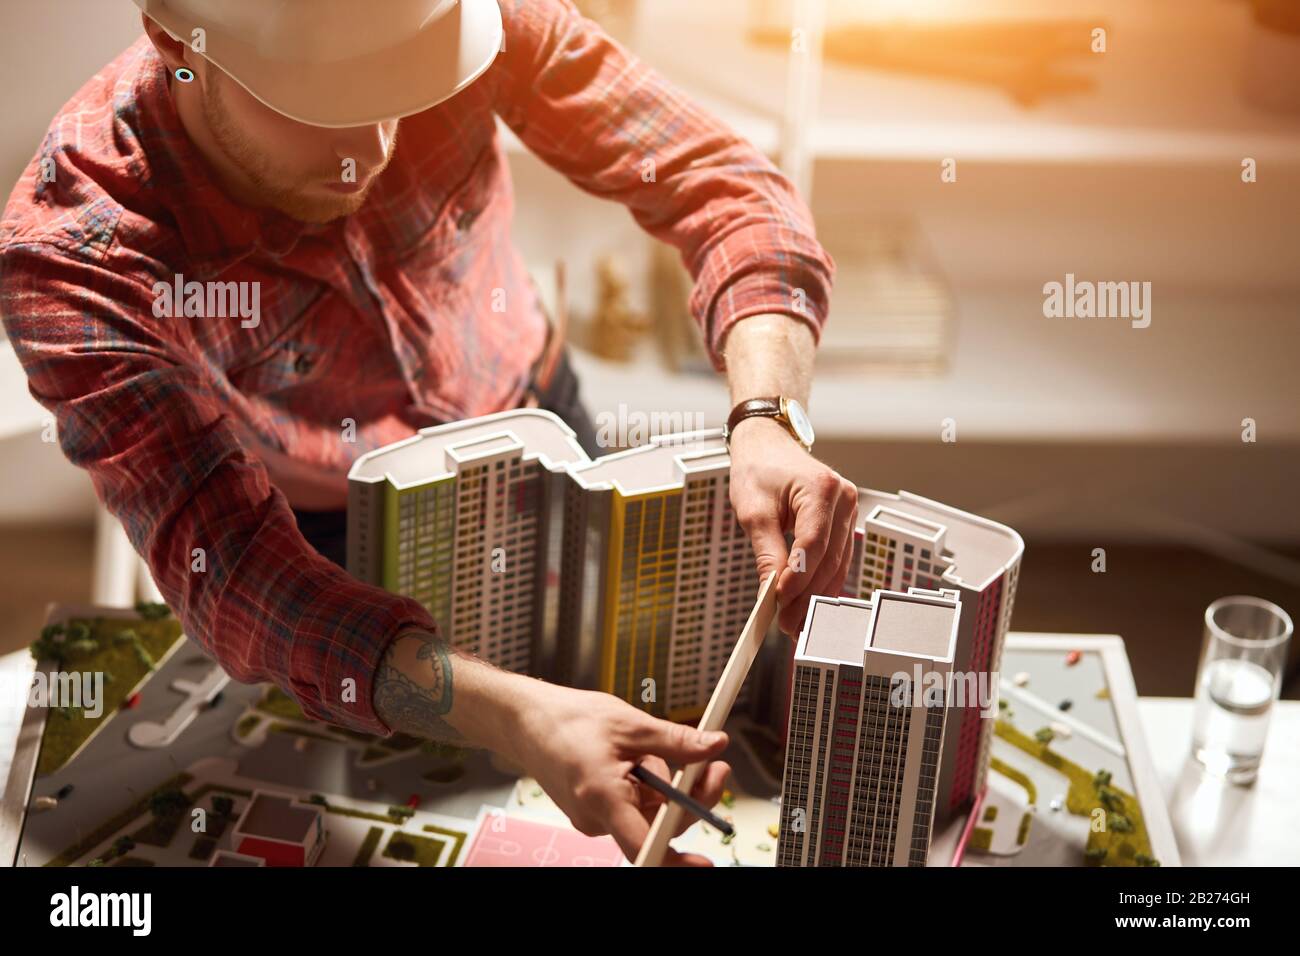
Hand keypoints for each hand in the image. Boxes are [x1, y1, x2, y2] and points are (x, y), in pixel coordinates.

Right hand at [506, 680, 730, 865]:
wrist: (527, 721)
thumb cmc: (569, 720)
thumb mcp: (630, 724)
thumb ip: (676, 741)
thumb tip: (715, 746)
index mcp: (602, 796)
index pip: (643, 845)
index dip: (674, 860)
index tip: (703, 862)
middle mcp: (596, 817)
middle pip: (657, 826)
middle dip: (689, 798)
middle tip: (713, 765)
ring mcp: (593, 818)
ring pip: (648, 814)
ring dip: (664, 786)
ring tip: (648, 748)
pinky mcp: (594, 812)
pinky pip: (633, 807)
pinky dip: (646, 786)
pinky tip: (636, 759)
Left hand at [727, 416, 858, 634]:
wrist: (768, 447)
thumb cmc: (758, 471)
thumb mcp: (754, 512)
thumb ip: (766, 554)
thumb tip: (770, 594)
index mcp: (822, 488)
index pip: (813, 544)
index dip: (797, 578)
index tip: (778, 602)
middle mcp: (845, 498)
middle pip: (828, 559)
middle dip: (806, 594)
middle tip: (786, 624)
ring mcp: (849, 510)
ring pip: (836, 564)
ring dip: (815, 594)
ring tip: (794, 620)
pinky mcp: (845, 522)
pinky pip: (837, 558)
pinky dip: (821, 581)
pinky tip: (806, 601)